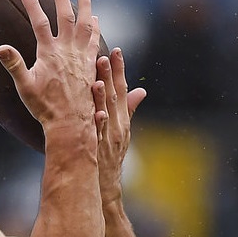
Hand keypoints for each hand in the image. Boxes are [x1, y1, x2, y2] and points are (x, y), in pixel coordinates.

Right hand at [0, 0, 101, 147]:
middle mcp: (67, 50)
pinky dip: (95, 26)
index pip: (39, 21)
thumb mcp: (24, 86)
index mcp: (49, 53)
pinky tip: (95, 19)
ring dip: (84, 4)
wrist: (70, 122)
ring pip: (86, 22)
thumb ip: (13, 65)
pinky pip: (94, 39)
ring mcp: (81, 56)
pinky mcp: (90, 64)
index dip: (31, 4)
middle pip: (65, 15)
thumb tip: (1, 47)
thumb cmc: (45, 108)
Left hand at [94, 48, 146, 203]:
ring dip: (102, 96)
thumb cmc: (109, 157)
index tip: (116, 50)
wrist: (104, 186)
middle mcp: (118, 126)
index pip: (122, 90)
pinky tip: (96, 113)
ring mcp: (109, 138)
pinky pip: (99, 135)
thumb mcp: (122, 132)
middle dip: (110, 77)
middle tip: (104, 55)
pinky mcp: (99, 150)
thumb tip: (141, 90)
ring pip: (106, 114)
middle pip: (115, 98)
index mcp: (122, 120)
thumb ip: (129, 110)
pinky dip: (99, 123)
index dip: (119, 71)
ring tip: (97, 78)